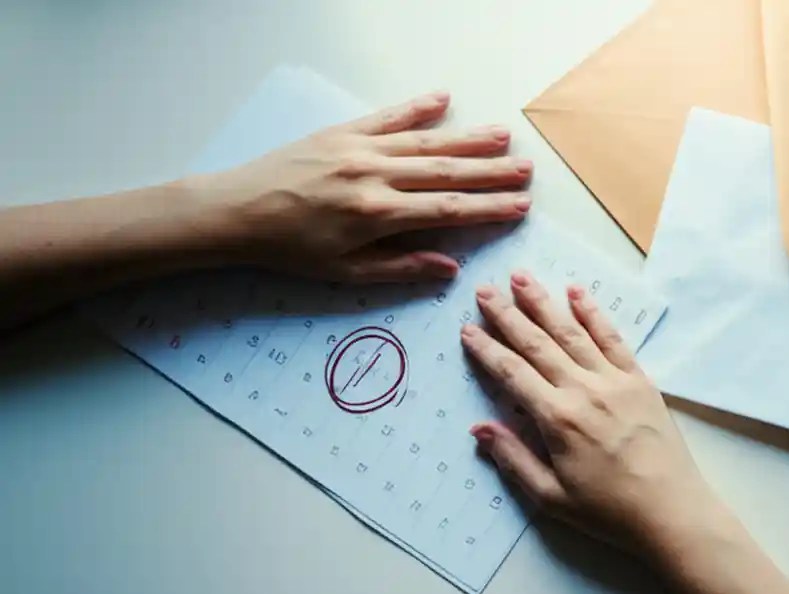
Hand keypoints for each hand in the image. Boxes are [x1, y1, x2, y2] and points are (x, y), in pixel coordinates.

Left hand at [195, 91, 531, 281]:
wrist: (236, 211)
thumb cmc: (289, 250)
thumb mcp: (345, 273)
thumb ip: (400, 268)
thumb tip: (450, 268)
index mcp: (377, 215)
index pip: (448, 210)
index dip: (488, 209)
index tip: (520, 207)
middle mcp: (374, 175)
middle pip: (447, 172)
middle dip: (491, 171)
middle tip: (527, 170)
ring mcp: (359, 148)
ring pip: (425, 142)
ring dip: (467, 138)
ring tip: (503, 136)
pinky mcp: (342, 132)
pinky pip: (387, 117)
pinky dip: (417, 107)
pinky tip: (444, 100)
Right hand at [460, 272, 738, 560]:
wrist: (672, 511)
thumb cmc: (609, 512)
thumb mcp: (551, 497)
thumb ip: (513, 459)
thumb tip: (478, 429)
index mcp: (557, 420)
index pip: (512, 374)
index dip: (486, 350)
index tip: (467, 330)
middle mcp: (584, 391)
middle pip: (537, 344)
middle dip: (508, 315)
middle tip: (485, 290)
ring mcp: (615, 381)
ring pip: (572, 333)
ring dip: (545, 303)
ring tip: (522, 277)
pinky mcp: (640, 381)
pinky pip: (613, 339)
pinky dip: (594, 313)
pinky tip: (578, 292)